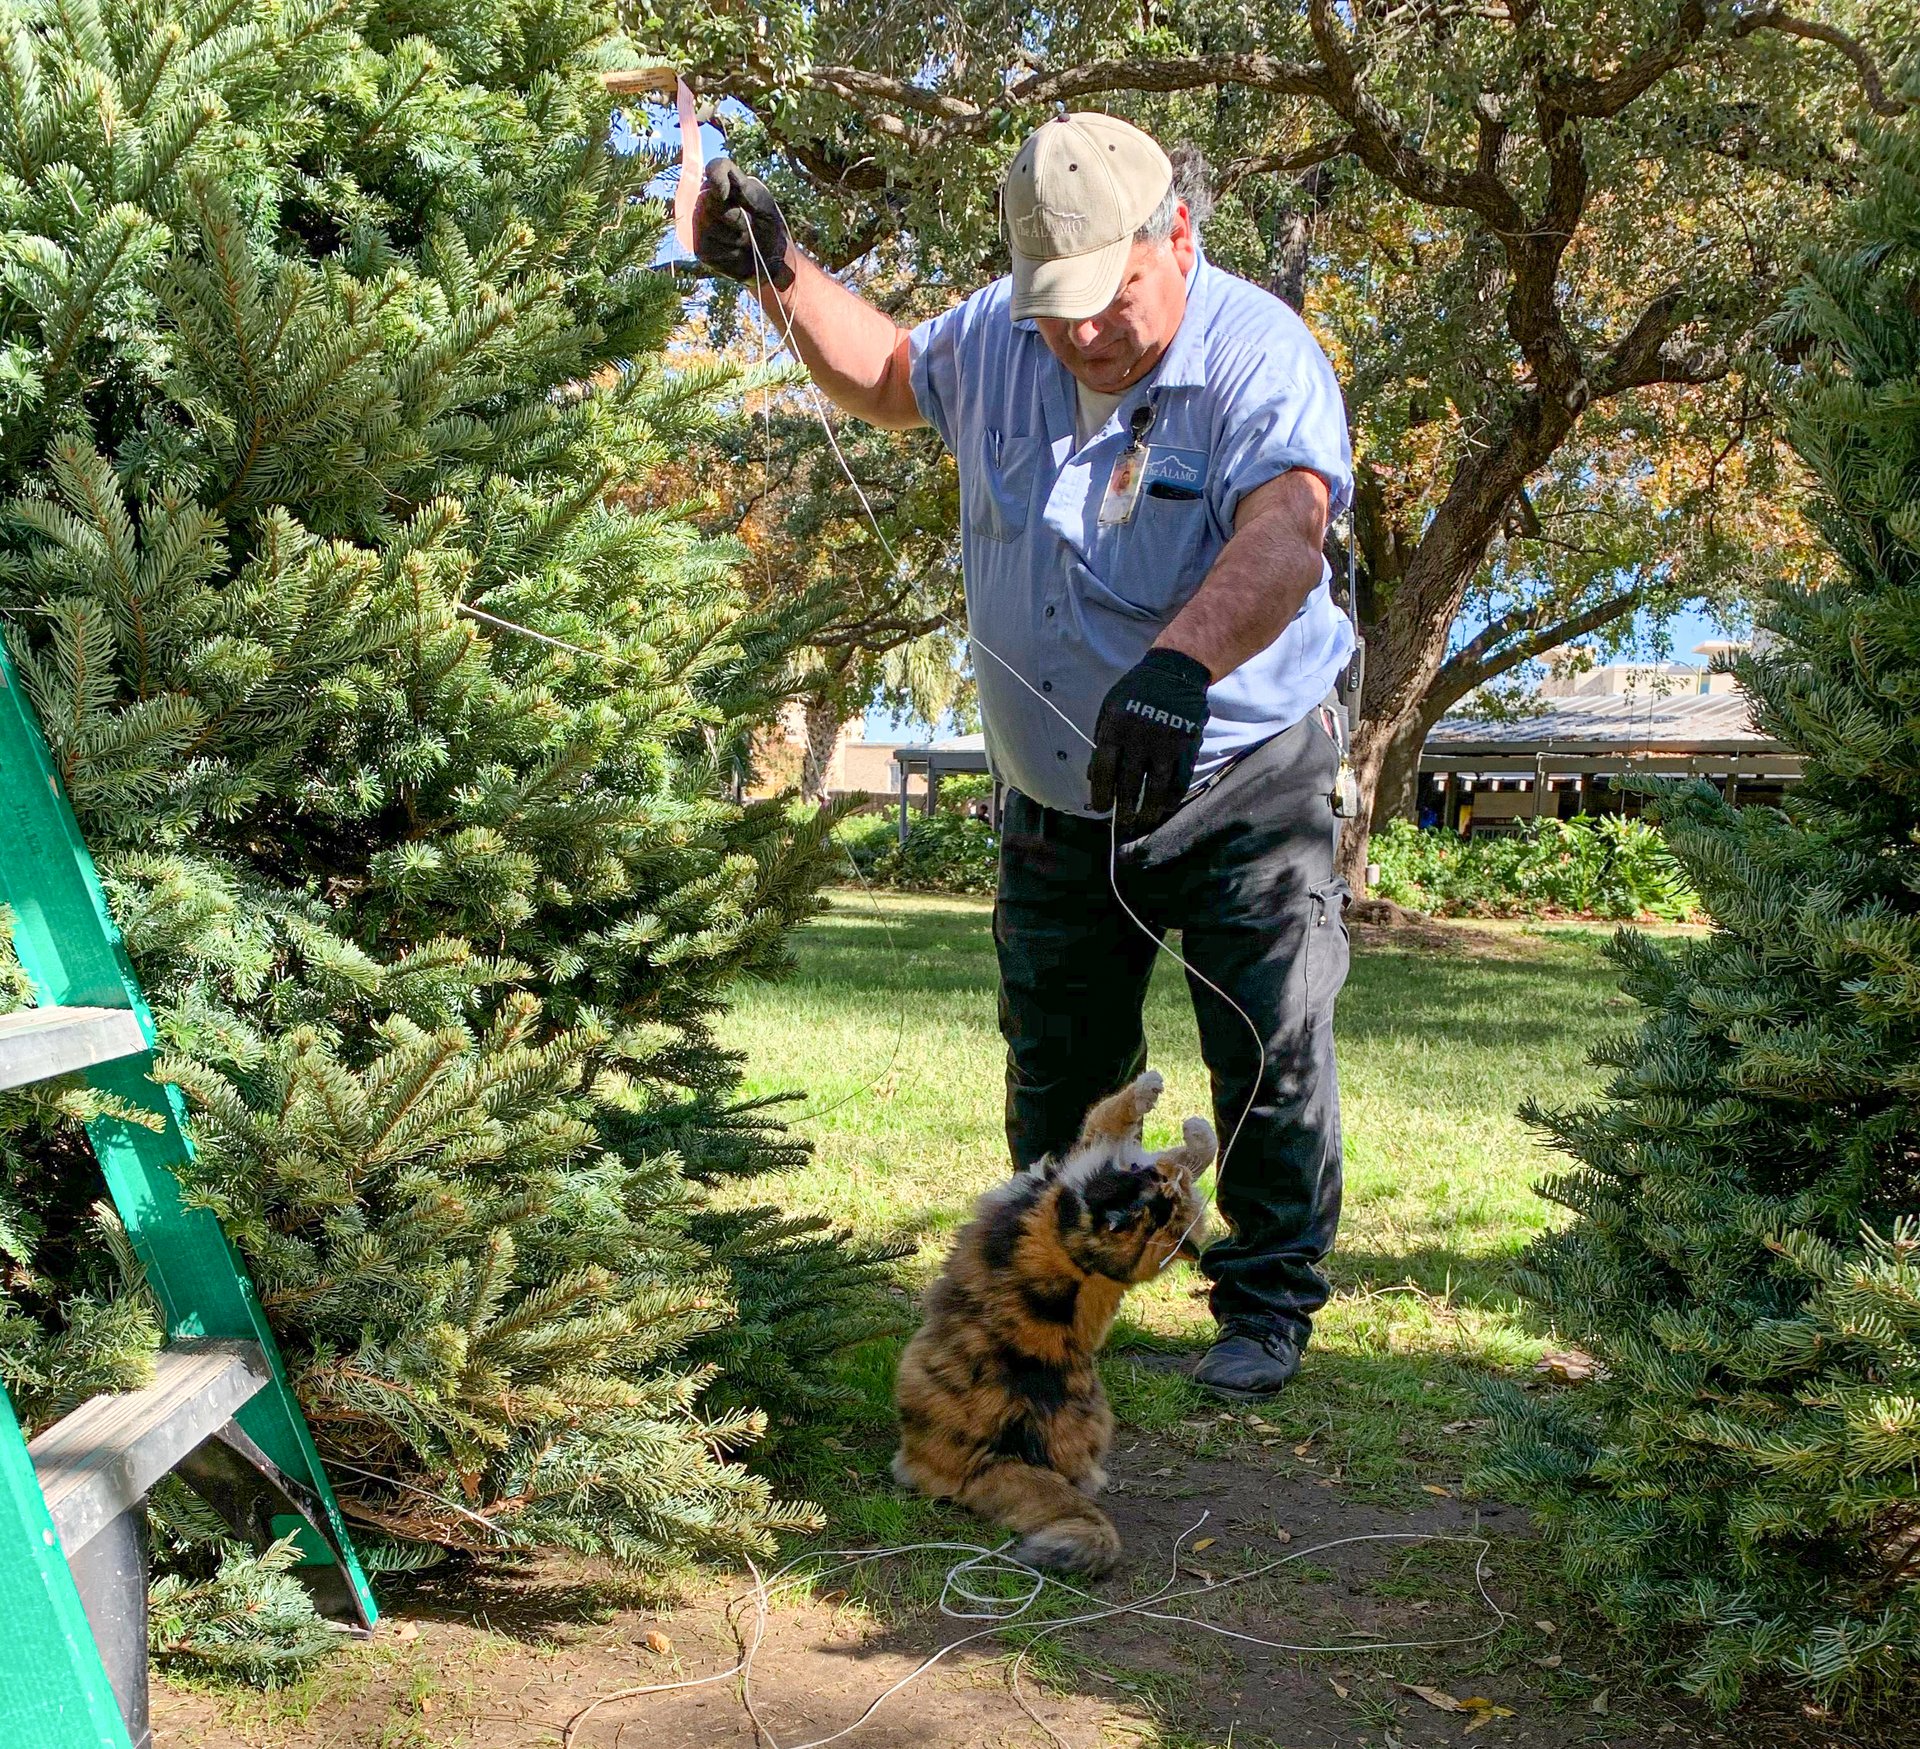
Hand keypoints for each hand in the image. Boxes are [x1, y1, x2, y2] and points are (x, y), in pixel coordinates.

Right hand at [691, 158, 794, 289]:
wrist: (770, 258)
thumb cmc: (767, 226)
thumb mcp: (764, 206)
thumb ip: (747, 192)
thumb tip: (721, 189)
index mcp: (727, 183)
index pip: (715, 168)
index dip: (717, 179)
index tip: (724, 194)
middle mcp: (708, 199)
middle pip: (709, 201)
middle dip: (733, 217)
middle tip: (748, 226)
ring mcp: (700, 223)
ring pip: (710, 226)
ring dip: (735, 237)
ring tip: (745, 239)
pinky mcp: (700, 248)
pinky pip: (712, 247)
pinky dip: (730, 252)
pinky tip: (737, 251)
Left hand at [1086, 648, 1210, 838]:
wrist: (1174, 673)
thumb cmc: (1135, 692)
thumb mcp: (1109, 709)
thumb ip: (1100, 741)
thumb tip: (1092, 777)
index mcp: (1116, 729)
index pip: (1104, 771)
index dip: (1100, 794)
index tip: (1099, 809)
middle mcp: (1140, 739)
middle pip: (1129, 784)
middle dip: (1124, 808)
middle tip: (1121, 822)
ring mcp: (1166, 744)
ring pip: (1157, 787)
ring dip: (1149, 809)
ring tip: (1143, 821)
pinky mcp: (1186, 747)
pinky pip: (1180, 779)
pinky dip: (1173, 796)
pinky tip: (1166, 806)